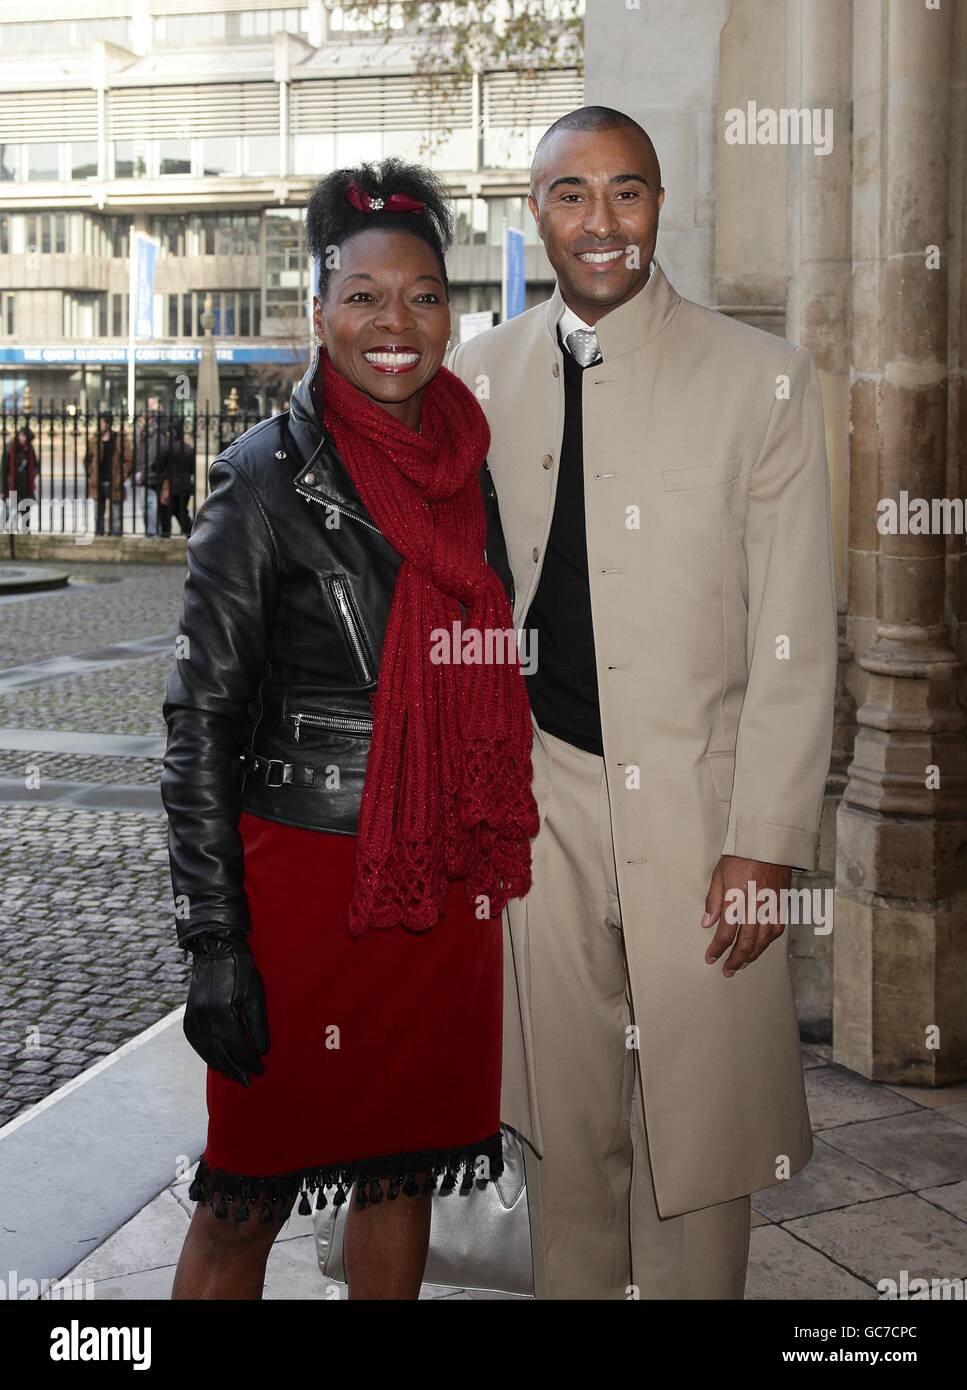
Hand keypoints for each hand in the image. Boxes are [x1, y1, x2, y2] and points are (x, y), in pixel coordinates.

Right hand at [183, 933, 269, 1085]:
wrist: (214, 950)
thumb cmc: (240, 970)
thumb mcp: (255, 994)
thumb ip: (257, 1024)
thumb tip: (262, 1051)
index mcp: (222, 1014)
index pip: (237, 1047)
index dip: (249, 1061)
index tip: (261, 1069)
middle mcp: (204, 1020)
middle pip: (220, 1054)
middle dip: (235, 1070)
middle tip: (248, 1082)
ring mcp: (193, 1019)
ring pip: (207, 1052)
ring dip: (221, 1065)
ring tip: (234, 1075)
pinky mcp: (188, 1017)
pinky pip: (196, 1043)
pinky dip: (207, 1055)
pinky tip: (216, 1061)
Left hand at [701, 855, 791, 977]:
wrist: (767, 843)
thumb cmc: (740, 856)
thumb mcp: (718, 875)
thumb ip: (713, 901)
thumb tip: (707, 923)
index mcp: (736, 899)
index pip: (726, 933)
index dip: (718, 949)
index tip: (711, 958)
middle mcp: (754, 907)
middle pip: (746, 942)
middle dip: (735, 959)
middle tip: (727, 970)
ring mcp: (770, 907)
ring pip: (763, 940)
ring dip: (752, 955)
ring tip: (743, 963)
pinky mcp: (780, 904)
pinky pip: (777, 929)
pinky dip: (768, 942)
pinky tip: (762, 946)